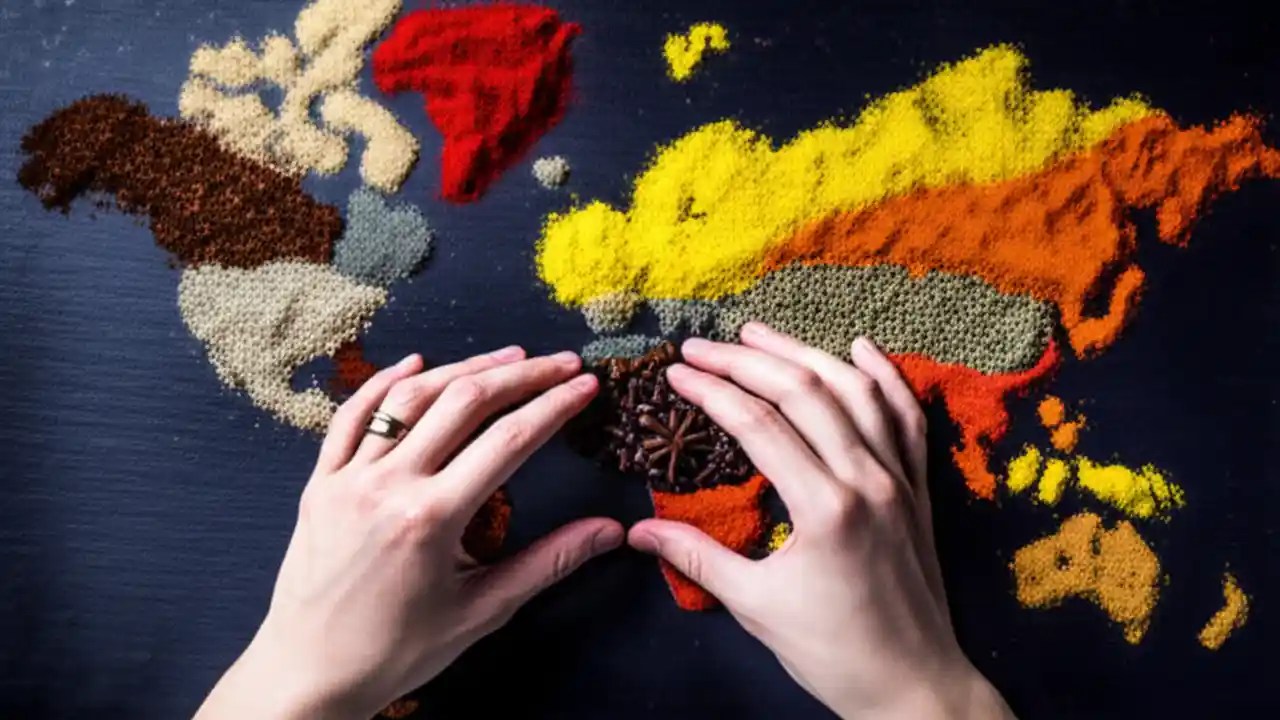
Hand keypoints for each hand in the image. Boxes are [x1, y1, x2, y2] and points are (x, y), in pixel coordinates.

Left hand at [196, 348, 623, 719]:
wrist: (307, 674)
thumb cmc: (397, 652)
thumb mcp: (482, 610)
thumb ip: (547, 562)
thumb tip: (610, 531)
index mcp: (432, 518)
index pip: (508, 440)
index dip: (554, 406)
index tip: (585, 384)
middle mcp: (388, 486)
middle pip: (463, 404)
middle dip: (520, 376)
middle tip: (560, 362)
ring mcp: (347, 479)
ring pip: (410, 399)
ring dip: (463, 369)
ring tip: (508, 356)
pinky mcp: (320, 483)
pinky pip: (351, 418)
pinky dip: (385, 384)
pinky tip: (417, 364)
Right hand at [627, 324, 1012, 718]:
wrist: (914, 687)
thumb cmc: (833, 653)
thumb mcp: (756, 606)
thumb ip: (697, 558)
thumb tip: (637, 532)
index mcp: (825, 508)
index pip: (760, 426)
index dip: (713, 391)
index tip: (677, 372)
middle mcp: (867, 480)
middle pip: (805, 394)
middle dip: (748, 360)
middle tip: (703, 344)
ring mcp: (900, 480)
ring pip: (855, 392)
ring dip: (806, 354)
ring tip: (761, 332)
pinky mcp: (919, 489)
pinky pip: (908, 418)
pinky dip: (885, 378)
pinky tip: (862, 348)